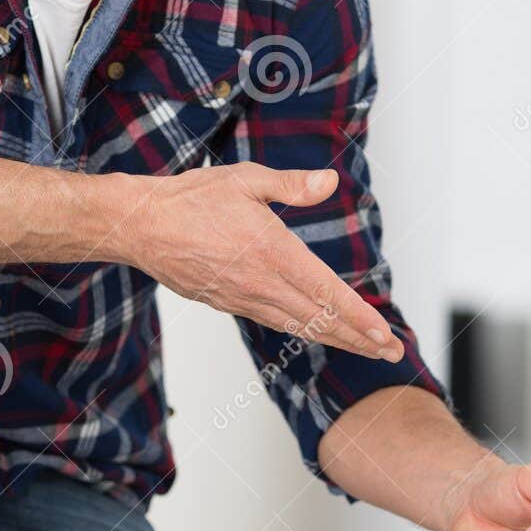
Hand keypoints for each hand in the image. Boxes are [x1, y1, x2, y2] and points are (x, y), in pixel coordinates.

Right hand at [126, 162, 405, 361]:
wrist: (140, 227)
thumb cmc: (190, 199)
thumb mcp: (245, 180)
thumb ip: (291, 185)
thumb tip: (328, 182)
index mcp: (272, 252)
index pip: (326, 293)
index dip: (359, 317)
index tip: (383, 334)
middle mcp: (260, 283)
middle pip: (318, 320)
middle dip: (358, 337)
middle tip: (390, 351)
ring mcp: (243, 298)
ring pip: (298, 327)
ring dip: (334, 339)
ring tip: (364, 347)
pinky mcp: (227, 304)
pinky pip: (273, 322)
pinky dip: (301, 331)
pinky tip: (315, 332)